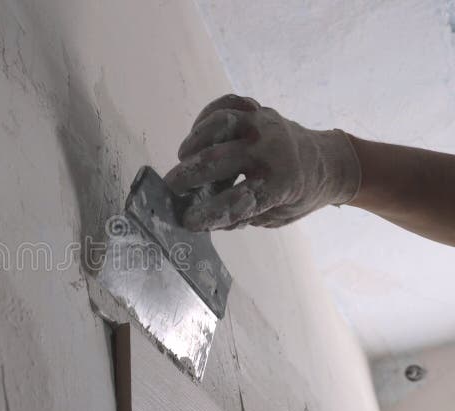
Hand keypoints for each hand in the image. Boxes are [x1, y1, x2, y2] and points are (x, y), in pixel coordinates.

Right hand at [165, 95, 360, 229]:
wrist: (327, 161)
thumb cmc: (295, 195)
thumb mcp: (274, 216)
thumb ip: (240, 216)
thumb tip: (200, 216)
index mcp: (281, 184)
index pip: (238, 201)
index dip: (209, 213)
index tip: (186, 221)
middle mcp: (272, 150)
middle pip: (221, 160)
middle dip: (189, 177)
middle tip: (170, 188)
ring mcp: (263, 124)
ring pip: (222, 123)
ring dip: (195, 142)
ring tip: (183, 157)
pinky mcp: (257, 109)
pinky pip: (227, 104)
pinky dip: (206, 117)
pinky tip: (197, 136)